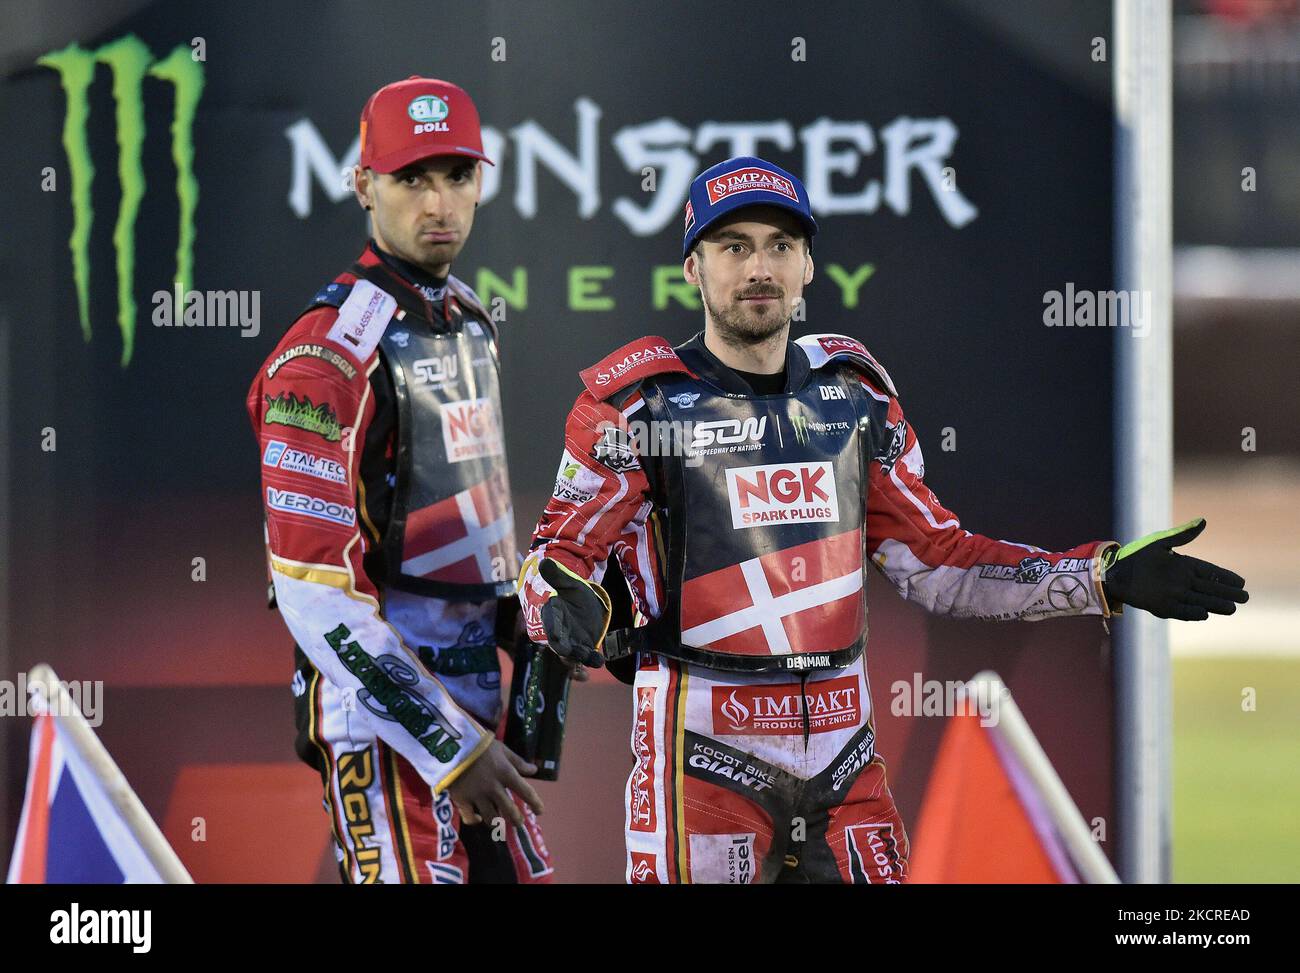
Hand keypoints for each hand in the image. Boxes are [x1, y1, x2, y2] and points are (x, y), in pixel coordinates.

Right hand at [447, 739, 543, 827]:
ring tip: (499, 823)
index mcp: (506, 773)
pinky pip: (470, 818)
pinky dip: (475, 821)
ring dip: (497, 821)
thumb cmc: (479, 744)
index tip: (540, 810)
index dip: (535, 803)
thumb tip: (534, 771)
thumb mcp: (502, 749)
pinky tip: (478, 819)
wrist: (451, 745)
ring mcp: (478, 796)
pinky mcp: (462, 800)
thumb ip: (517, 761)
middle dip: (516, 819)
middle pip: (509, 810)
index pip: (526, 792)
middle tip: (519, 823)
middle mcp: (494, 788)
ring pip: (491, 817)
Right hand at [538, 558, 610, 667]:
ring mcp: (572, 642)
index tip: (556, 632)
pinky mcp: (585, 647)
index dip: (552, 626)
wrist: (582, 605)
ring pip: (572, 654)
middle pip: (559, 643)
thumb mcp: (568, 583)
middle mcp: (559, 632)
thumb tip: (543, 561)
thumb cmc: (571, 593)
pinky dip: (592, 660)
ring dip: (580, 656)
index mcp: (551, 615)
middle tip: (566, 651)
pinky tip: (599, 660)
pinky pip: (587, 657)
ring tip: (590, 657)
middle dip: (563, 648)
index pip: (549, 622)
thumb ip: (556, 576)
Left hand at [1102, 517, 1247, 620]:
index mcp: (1184, 566)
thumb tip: (1204, 521)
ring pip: (1200, 601)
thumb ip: (1182, 534)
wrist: (1114, 570)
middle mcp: (1182, 582)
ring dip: (1214, 605)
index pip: (1211, 572)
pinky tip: (1204, 614)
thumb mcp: (1160, 542)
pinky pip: (1181, 611)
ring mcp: (1173, 595)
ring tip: (1231, 608)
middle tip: (1244, 597)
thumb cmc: (1136, 554)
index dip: (1225, 578)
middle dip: (1227, 593)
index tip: (1241, 582)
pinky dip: (1191, 613)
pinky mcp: (1162, 606)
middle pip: (1210, 589)